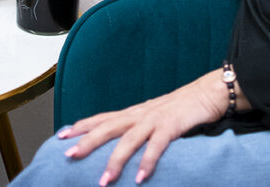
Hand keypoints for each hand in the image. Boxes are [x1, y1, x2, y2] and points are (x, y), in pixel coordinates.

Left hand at [60, 69, 244, 184]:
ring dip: (115, 161)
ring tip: (103, 181)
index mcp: (134, 113)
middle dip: (87, 142)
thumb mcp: (154, 118)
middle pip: (108, 127)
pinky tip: (140, 178)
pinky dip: (147, 162)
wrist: (207, 93)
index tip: (61, 136)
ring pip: (129, 140)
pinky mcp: (172, 125)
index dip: (82, 126)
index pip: (102, 118)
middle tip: (69, 155)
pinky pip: (157, 146)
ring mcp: (155, 119)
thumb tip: (121, 144)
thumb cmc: (181, 109)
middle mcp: (140, 114)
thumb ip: (138, 129)